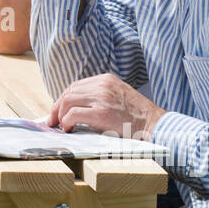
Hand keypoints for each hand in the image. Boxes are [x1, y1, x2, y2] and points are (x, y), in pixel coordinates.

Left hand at [46, 73, 164, 139]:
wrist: (156, 125)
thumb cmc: (137, 117)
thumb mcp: (118, 97)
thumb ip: (100, 97)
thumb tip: (75, 108)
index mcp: (106, 79)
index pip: (76, 86)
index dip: (63, 99)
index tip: (57, 111)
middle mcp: (103, 84)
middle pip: (68, 92)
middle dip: (57, 107)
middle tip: (53, 121)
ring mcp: (102, 97)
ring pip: (67, 101)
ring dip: (60, 115)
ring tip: (62, 126)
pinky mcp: (102, 113)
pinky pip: (73, 114)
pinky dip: (66, 122)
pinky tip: (68, 129)